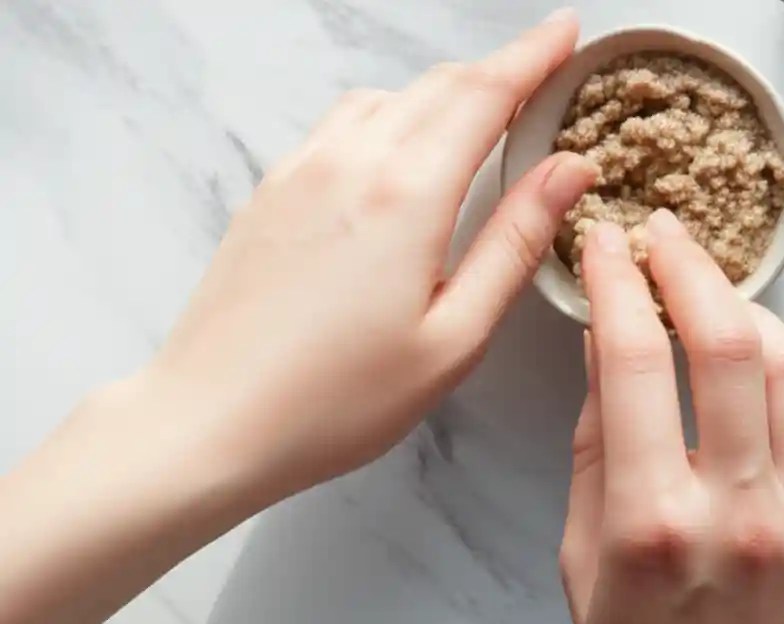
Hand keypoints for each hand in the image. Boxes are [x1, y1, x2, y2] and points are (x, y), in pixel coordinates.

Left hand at [140, 9, 594, 496]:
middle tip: (543, 72)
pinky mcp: (273, 189)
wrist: (209, 420)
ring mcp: (302, 168)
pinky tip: (405, 151)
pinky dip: (393, 114)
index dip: (533, 55)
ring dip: (444, 92)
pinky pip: (345, 123)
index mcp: (406, 194)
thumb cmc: (336, 398)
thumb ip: (516, 242)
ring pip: (390, 97)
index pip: (484, 94)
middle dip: (498, 69)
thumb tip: (568, 171)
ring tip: (484, 115)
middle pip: (439, 85)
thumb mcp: (454, 335)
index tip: (568, 31)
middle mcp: (350, 162)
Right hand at [560, 210, 783, 623]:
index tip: (603, 245)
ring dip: (751, 309)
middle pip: (728, 342)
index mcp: (652, 526)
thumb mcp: (584, 571)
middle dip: (689, 266)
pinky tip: (777, 356)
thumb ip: (595, 455)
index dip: (615, 283)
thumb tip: (608, 353)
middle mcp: (740, 513)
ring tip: (715, 295)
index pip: (635, 361)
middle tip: (663, 234)